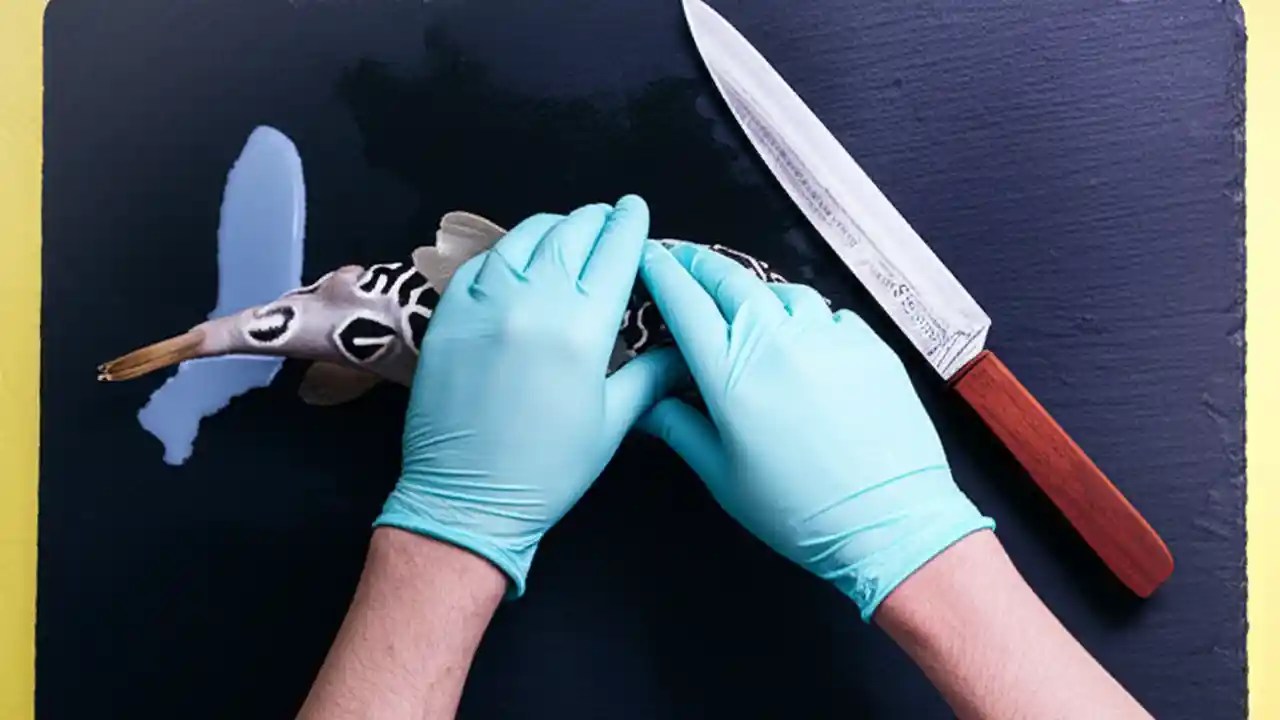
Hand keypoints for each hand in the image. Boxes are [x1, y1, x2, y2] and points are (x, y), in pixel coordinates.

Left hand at [377, 197, 683, 595]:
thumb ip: (651, 373)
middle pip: (571, 232)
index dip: (629, 223)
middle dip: (595, 219)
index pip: (614, 250)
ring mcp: (485, 302)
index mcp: (583, 328)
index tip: (635, 209)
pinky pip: (483, 262)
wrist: (467, 499)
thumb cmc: (549, 469)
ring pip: (525, 237)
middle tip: (606, 220)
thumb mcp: (615, 422)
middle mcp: (534, 301)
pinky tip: (520, 258)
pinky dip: (509, 251)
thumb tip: (682, 348)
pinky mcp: (449, 313)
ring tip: (567, 232)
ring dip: (553, 227)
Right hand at [638, 241, 992, 618]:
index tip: (650, 256)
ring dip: (756, 292)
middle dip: (700, 263)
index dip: (660, 270)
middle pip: (728, 278)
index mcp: (729, 372)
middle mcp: (775, 340)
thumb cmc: (798, 510)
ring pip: (780, 291)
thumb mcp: (722, 476)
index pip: (683, 299)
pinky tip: (805, 342)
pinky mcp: (866, 343)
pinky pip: (827, 314)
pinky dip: (807, 319)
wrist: (886, 520)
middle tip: (685, 259)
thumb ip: (678, 428)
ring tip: (748, 307)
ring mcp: (825, 335)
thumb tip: (647, 404)